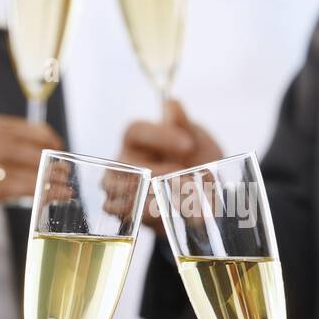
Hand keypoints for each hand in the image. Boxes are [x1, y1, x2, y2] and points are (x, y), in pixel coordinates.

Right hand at [0, 116, 63, 251]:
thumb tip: (38, 149)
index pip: (1, 125)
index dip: (35, 133)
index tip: (58, 143)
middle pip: (8, 145)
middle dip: (44, 155)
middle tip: (66, 166)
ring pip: (8, 168)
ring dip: (43, 177)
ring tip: (64, 186)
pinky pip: (1, 190)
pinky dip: (29, 192)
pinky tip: (46, 197)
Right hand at [117, 99, 222, 230]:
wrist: (200, 199)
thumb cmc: (194, 163)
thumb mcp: (198, 141)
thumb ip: (185, 125)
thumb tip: (172, 104)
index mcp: (137, 138)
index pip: (137, 130)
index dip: (160, 135)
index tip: (188, 144)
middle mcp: (122, 161)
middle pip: (129, 164)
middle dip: (162, 173)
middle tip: (190, 179)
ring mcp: (118, 188)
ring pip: (124, 191)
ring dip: (155, 196)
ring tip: (184, 198)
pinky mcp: (122, 213)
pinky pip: (124, 214)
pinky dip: (148, 214)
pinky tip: (169, 211)